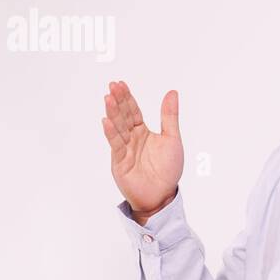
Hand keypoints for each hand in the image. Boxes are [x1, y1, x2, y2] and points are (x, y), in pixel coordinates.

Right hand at [102, 81, 182, 216]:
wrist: (163, 195)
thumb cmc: (168, 169)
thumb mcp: (172, 138)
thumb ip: (169, 116)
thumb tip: (172, 92)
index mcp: (143, 132)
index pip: (133, 111)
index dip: (128, 98)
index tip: (120, 84)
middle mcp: (132, 138)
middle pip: (123, 116)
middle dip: (118, 101)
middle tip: (112, 85)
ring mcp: (124, 149)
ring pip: (118, 128)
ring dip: (113, 113)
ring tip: (108, 98)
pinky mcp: (120, 161)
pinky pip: (115, 144)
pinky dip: (111, 133)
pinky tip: (106, 121)